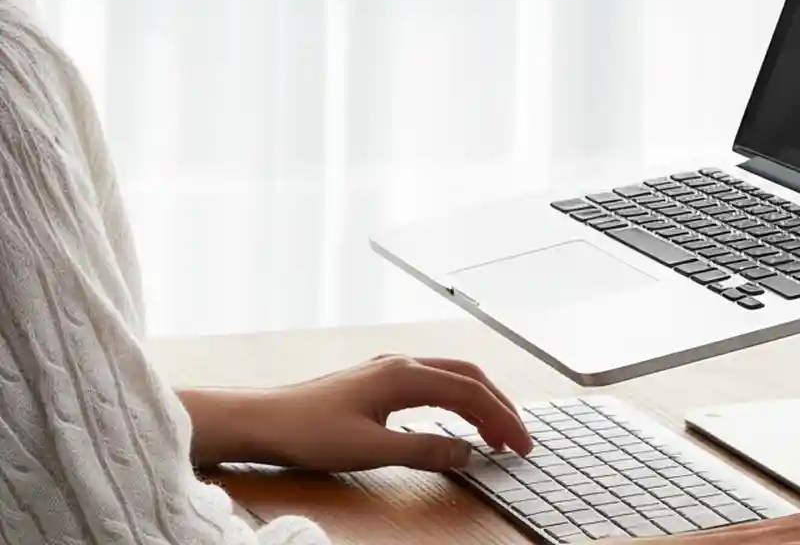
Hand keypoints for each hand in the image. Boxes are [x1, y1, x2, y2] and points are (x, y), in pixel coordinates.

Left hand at [180, 354, 532, 471]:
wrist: (260, 418)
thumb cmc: (306, 431)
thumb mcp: (370, 450)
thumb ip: (423, 450)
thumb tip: (466, 453)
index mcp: (404, 375)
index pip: (471, 393)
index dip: (502, 420)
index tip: (521, 446)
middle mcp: (401, 364)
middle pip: (469, 377)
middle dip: (500, 408)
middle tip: (519, 440)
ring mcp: (388, 369)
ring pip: (451, 378)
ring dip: (480, 403)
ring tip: (496, 435)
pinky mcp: (377, 381)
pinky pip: (432, 384)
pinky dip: (456, 402)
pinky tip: (455, 422)